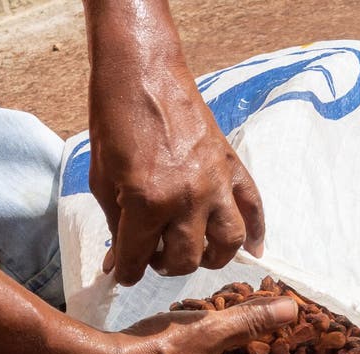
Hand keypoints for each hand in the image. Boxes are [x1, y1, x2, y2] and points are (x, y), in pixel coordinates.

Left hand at [84, 1, 263, 286]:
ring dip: (211, 258)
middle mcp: (186, 198)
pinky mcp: (231, 168)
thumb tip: (116, 263)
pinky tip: (252, 249)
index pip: (138, 259)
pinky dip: (257, 232)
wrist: (142, 74)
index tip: (124, 274)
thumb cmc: (115, 124)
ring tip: (196, 253)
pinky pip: (254, 208)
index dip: (126, 273)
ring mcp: (215, 183)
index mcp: (147, 201)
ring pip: (227, 244)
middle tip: (154, 255)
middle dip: (165, 266)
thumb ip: (115, 227)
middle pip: (185, 260)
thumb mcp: (102, 180)